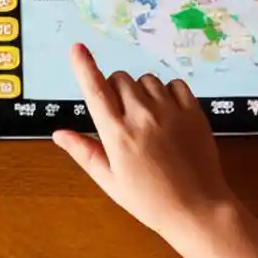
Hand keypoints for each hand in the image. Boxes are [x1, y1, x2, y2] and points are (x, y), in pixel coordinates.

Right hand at [52, 44, 234, 241]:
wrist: (198, 209)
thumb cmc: (150, 200)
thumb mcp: (111, 181)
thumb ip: (84, 152)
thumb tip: (59, 134)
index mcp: (117, 134)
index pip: (95, 90)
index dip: (83, 66)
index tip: (77, 48)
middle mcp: (142, 116)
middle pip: (119, 79)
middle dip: (114, 88)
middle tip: (120, 112)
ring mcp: (170, 112)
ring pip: (146, 79)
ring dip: (140, 90)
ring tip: (146, 116)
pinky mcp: (193, 112)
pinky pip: (175, 84)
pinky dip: (167, 92)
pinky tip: (167, 112)